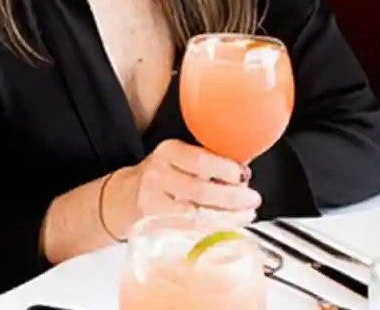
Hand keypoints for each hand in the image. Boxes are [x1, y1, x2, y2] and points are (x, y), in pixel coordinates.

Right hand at [112, 140, 260, 230]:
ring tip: (246, 214)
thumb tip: (243, 174)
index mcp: (169, 151)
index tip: (244, 175)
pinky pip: (190, 229)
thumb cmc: (164, 175)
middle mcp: (159, 175)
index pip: (200, 160)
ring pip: (197, 213)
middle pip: (200, 190)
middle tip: (252, 199)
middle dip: (232, 197)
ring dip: (228, 216)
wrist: (127, 196)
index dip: (225, 170)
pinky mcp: (156, 224)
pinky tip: (228, 225)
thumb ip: (208, 161)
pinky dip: (213, 228)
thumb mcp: (180, 157)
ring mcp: (155, 202)